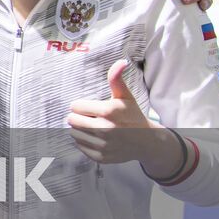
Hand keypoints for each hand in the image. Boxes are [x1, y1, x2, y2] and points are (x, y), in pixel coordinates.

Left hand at [67, 60, 181, 175]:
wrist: (146, 142)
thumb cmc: (133, 115)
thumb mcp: (125, 96)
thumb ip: (117, 78)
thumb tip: (121, 61)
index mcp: (109, 111)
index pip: (75, 106)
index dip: (81, 106)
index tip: (90, 107)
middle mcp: (105, 129)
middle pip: (72, 120)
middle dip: (78, 117)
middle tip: (89, 117)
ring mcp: (103, 145)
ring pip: (74, 133)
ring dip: (80, 130)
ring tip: (93, 127)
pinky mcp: (101, 157)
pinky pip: (80, 146)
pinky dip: (84, 142)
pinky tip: (96, 138)